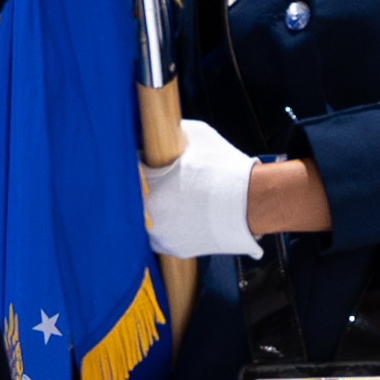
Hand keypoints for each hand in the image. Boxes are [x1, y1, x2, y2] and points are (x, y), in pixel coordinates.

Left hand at [142, 119, 258, 260]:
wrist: (251, 202)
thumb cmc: (226, 169)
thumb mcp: (197, 135)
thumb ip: (172, 133)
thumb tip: (160, 131)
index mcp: (147, 179)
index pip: (128, 168)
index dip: (140, 164)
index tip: (148, 163)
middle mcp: (148, 209)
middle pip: (135, 196)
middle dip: (148, 188)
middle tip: (166, 182)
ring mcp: (159, 232)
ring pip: (147, 219)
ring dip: (157, 210)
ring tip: (180, 201)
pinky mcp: (172, 248)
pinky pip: (162, 236)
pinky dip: (170, 228)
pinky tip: (185, 217)